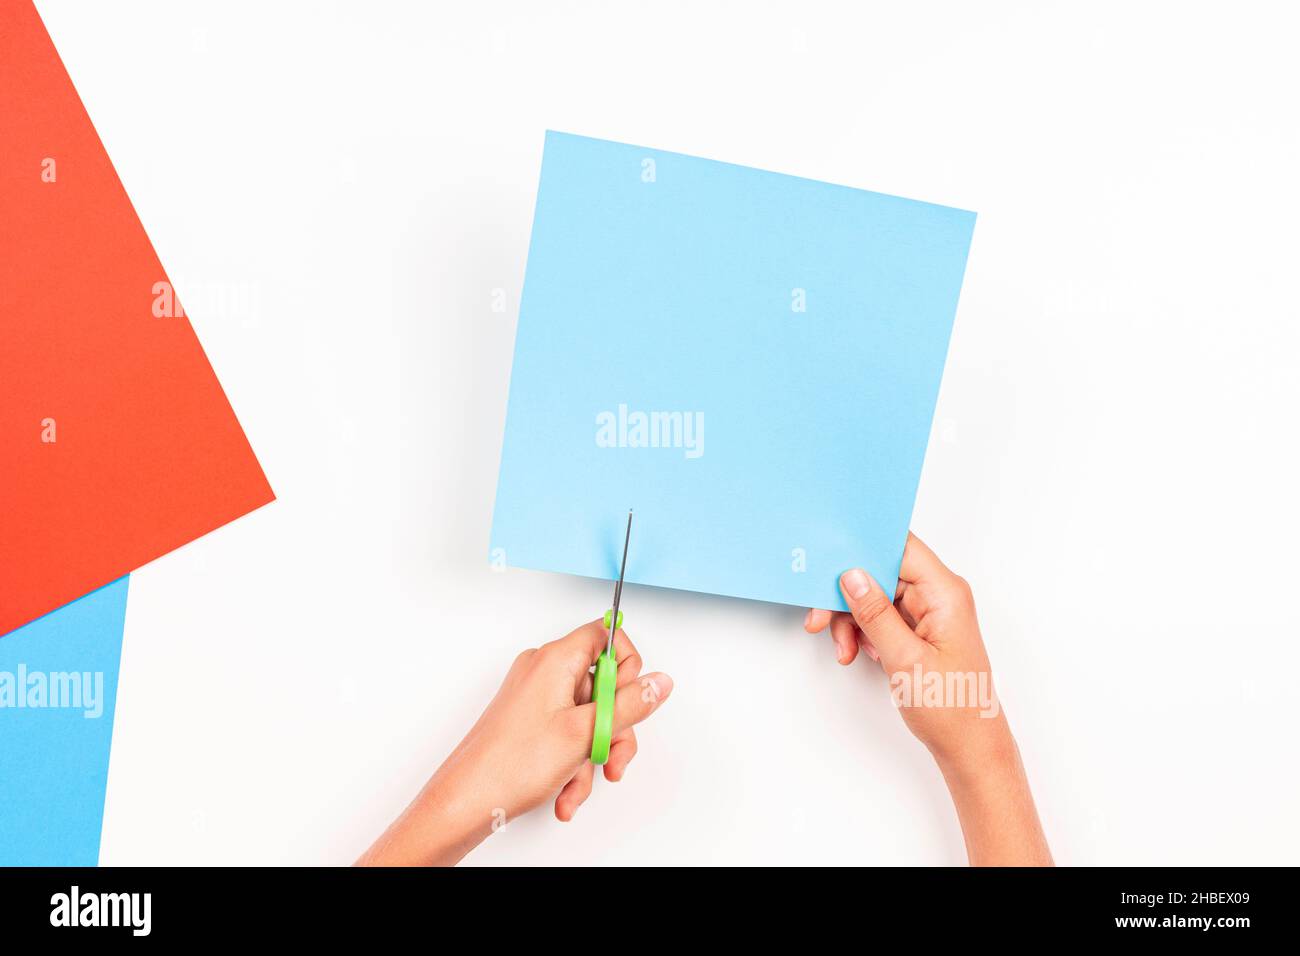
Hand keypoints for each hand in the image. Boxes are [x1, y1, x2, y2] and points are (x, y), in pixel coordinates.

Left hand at [358, 620, 671, 865]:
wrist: (466, 802)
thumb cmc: (509, 764)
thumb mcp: (585, 732)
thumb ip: (630, 704)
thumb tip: (659, 682)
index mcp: (554, 659)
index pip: (606, 635)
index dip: (626, 666)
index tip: (628, 699)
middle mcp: (544, 671)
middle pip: (603, 684)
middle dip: (614, 726)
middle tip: (612, 754)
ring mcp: (536, 697)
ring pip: (588, 716)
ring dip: (593, 754)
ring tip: (580, 783)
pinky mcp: (531, 722)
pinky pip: (568, 733)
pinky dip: (573, 762)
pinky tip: (566, 791)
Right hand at [804, 532, 1051, 864]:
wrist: (968, 746)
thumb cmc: (951, 707)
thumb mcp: (904, 659)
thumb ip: (875, 614)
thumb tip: (851, 575)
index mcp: (944, 592)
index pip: (900, 546)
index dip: (863, 545)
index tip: (828, 559)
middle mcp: (938, 595)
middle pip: (880, 570)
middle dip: (847, 593)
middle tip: (820, 618)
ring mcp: (928, 611)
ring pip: (875, 594)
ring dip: (851, 618)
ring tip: (844, 649)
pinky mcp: (918, 629)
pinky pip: (881, 615)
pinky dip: (862, 631)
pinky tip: (857, 652)